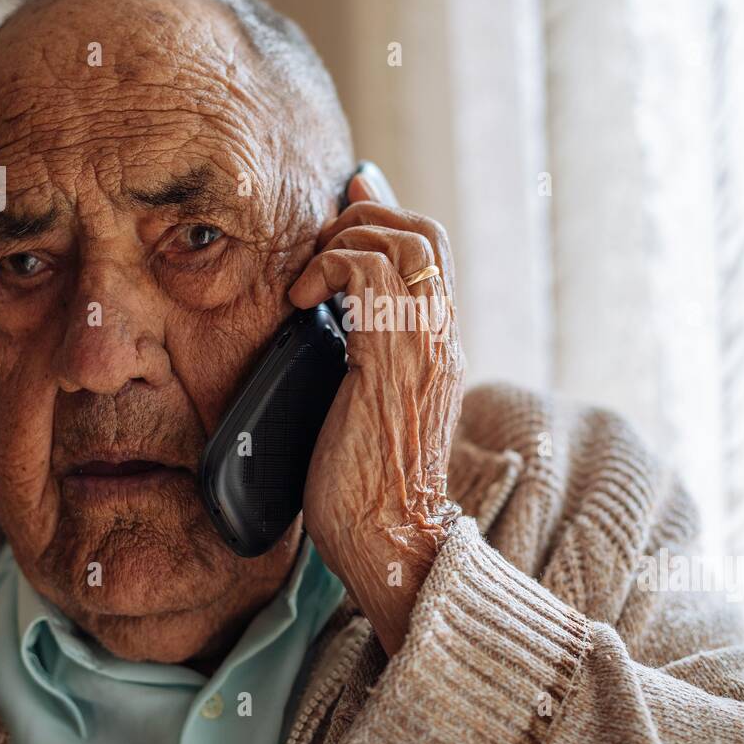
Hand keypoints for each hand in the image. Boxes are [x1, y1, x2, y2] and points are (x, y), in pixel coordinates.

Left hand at [289, 162, 466, 655]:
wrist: (387, 537)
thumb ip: (362, 348)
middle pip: (424, 230)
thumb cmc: (365, 482)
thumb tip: (330, 306)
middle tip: (319, 254)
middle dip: (365, 219)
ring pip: (401, 240)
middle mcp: (441, 336)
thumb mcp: (367, 400)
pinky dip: (329, 268)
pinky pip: (367, 273)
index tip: (344, 205)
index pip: (431, 249)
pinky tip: (301, 301)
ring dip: (344, 242)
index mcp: (438, 344)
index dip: (386, 214)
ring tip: (309, 282)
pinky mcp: (389, 358)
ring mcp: (422, 345)